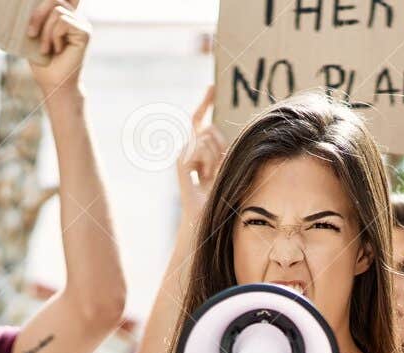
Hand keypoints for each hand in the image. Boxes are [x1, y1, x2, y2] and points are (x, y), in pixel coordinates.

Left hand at [26, 1, 89, 92]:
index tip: (63, 12)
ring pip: (56, 11)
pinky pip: (63, 20)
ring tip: (46, 48)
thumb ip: (36, 15)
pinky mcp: (85, 32)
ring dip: (45, 31)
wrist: (53, 83)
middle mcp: (75, 16)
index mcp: (64, 15)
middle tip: (30, 33)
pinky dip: (54, 35)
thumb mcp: (34, 32)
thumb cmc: (42, 61)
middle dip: (38, 14)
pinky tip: (57, 48)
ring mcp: (81, 23)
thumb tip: (25, 0)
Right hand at [179, 85, 225, 219]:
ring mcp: (182, 154)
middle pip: (208, 128)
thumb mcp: (223, 165)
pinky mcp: (180, 161)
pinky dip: (208, 163)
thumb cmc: (216, 194)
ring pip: (208, 137)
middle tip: (216, 168)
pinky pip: (201, 148)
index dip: (205, 102)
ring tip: (209, 176)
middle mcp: (188, 148)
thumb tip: (216, 126)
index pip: (200, 119)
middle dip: (220, 145)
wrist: (203, 215)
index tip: (212, 86)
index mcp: (197, 148)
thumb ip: (221, 147)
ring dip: (215, 158)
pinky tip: (202, 177)